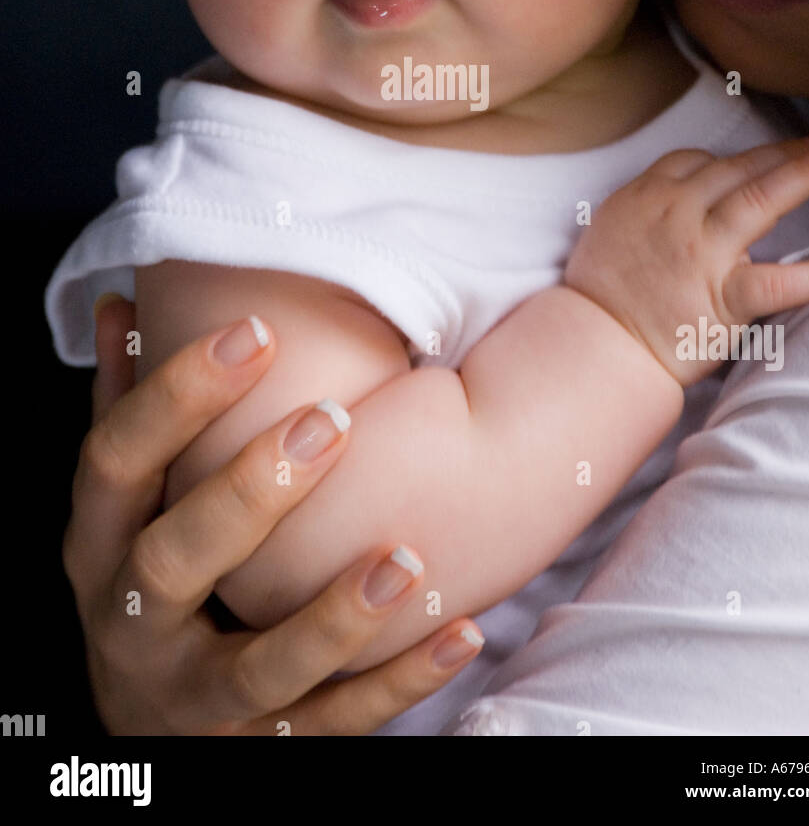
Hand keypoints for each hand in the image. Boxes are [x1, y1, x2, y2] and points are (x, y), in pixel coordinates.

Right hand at [63, 296, 483, 734]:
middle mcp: (132, 629)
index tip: (258, 331)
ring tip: (406, 557)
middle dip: (251, 492)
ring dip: (335, 616)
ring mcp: (197, 702)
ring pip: (259, 668)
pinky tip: (463, 630)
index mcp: (98, 547)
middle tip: (332, 421)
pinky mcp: (263, 751)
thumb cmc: (151, 575)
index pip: (115, 462)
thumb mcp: (127, 502)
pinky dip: (401, 683)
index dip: (178, 395)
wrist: (153, 732)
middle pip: (174, 561)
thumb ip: (131, 408)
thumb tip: (125, 304)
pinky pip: (336, 725)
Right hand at [564, 137, 808, 385]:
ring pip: (760, 198)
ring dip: (802, 174)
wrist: (595, 344)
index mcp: (648, 196)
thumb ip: (646, 206)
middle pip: (738, 168)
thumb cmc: (599, 294)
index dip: (735, 158)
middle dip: (783, 152)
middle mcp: (677, 213)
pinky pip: (772, 281)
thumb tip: (678, 201)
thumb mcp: (609, 227)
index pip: (697, 161)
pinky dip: (806, 276)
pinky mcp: (722, 298)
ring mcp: (702, 253)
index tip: (759, 159)